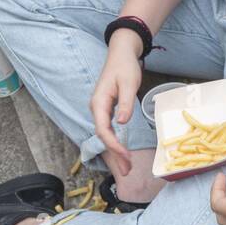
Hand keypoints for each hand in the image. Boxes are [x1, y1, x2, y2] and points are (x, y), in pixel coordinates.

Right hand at [90, 31, 143, 180]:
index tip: (125, 155)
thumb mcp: (129, 83)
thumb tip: (122, 122)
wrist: (121, 53)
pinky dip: (117, 142)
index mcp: (98, 102)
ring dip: (116, 152)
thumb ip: (126, 103)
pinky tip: (123, 152)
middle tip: (127, 171)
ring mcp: (101, 110)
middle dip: (115, 155)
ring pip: (107, 135)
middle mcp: (96, 108)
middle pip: (103, 136)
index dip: (114, 144)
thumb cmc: (125, 66)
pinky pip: (110, 130)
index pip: (103, 129)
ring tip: (127, 168)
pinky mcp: (107, 110)